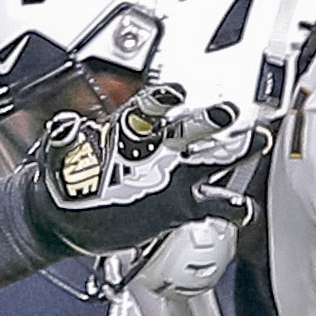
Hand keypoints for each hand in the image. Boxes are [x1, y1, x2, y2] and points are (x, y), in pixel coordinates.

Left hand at [25, 84, 265, 258]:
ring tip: (258, 140)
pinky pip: (211, 203)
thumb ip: (63, 140)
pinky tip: (241, 207)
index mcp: (131, 130)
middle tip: (228, 112)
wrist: (68, 219)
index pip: (151, 108)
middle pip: (190, 127)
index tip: (173, 95)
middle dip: (209, 119)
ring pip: (211, 158)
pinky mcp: (180, 205)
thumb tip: (66, 126)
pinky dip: (229, 206)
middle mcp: (158, 148)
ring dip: (236, 150)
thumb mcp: (57, 157)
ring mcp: (172, 176)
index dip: (163, 101)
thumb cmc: (66, 181)